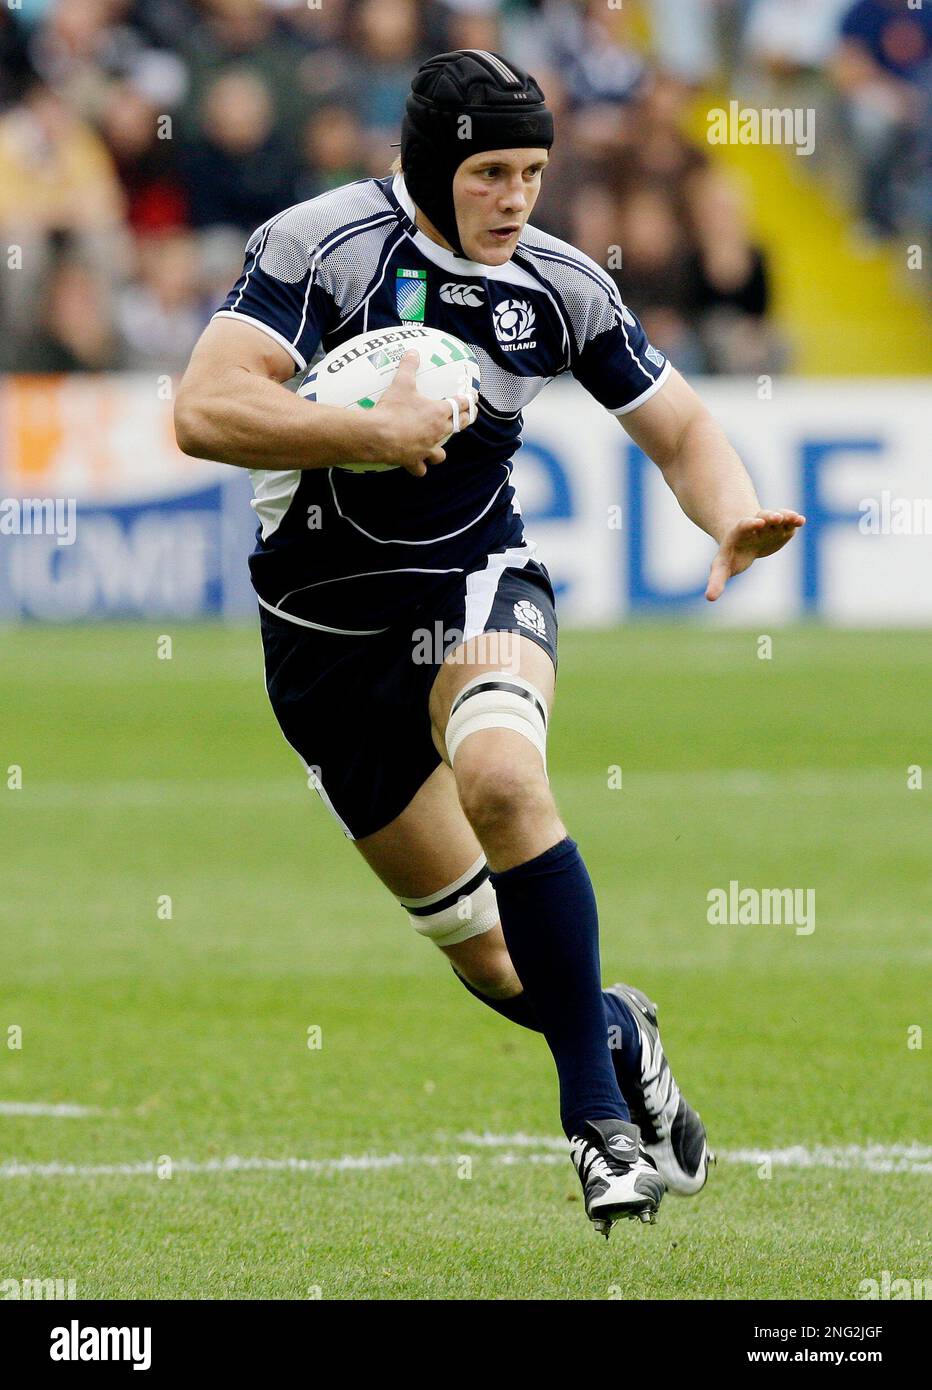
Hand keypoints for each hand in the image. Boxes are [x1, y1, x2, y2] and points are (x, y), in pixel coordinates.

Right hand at [370, 351, 476, 476]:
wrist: (378, 435)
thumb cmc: (393, 409)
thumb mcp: (401, 383)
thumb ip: (408, 367)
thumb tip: (413, 352)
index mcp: (438, 412)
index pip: (461, 405)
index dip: (469, 400)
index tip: (474, 397)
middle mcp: (437, 432)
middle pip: (459, 426)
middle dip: (466, 420)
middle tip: (468, 416)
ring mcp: (426, 449)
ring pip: (440, 454)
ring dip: (440, 451)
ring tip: (438, 448)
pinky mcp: (413, 461)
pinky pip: (420, 469)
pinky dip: (419, 467)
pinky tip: (416, 465)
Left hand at [706, 509, 804, 601]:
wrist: (743, 544)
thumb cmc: (731, 557)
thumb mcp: (722, 568)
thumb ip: (717, 580)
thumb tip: (710, 598)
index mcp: (739, 533)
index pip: (744, 525)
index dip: (750, 524)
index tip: (758, 523)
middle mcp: (756, 525)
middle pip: (762, 517)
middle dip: (769, 517)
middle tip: (776, 518)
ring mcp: (770, 526)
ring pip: (777, 517)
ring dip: (784, 516)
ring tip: (794, 519)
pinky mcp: (782, 529)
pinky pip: (788, 522)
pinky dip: (794, 520)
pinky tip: (801, 521)